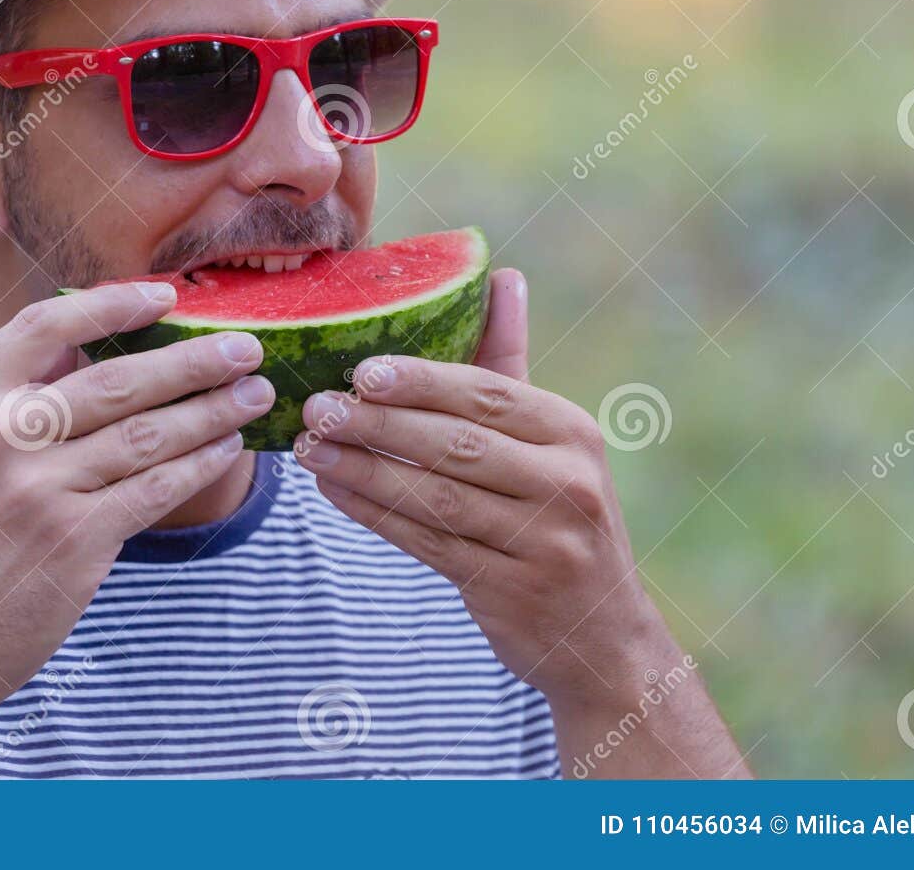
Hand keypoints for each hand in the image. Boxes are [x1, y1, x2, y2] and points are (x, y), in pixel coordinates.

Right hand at [0, 281, 273, 776]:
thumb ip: (5, 399)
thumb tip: (87, 344)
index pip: (46, 325)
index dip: (113, 305)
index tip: (165, 297)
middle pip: (116, 379)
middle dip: (194, 359)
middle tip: (246, 347)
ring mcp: (38, 491)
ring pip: (148, 434)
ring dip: (212, 409)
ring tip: (253, 395)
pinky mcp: (76, 542)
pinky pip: (155, 489)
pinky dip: (198, 464)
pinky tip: (224, 448)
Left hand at [293, 268, 745, 777]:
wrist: (602, 635)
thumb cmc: (559, 515)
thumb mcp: (552, 441)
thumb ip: (513, 364)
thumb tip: (504, 278)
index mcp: (573, 432)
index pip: (488, 395)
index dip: (422, 381)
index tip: (361, 369)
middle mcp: (566, 484)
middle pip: (456, 445)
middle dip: (379, 425)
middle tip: (317, 407)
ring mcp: (541, 543)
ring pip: (434, 497)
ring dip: (363, 469)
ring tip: (311, 449)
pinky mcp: (507, 590)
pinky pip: (426, 543)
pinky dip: (374, 514)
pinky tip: (334, 490)